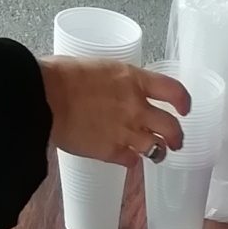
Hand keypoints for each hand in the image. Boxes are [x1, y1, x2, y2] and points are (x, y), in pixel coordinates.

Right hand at [40, 57, 189, 165]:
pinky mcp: (112, 151)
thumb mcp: (97, 67)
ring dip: (158, 152)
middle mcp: (136, 107)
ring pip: (156, 149)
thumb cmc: (61, 76)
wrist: (43, 98)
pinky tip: (124, 156)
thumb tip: (115, 87)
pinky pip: (131, 161)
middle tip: (175, 141)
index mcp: (133, 79)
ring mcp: (126, 131)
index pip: (173, 90)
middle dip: (176, 137)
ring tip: (154, 153)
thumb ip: (115, 81)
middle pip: (172, 127)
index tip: (184, 109)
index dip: (183, 102)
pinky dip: (130, 160)